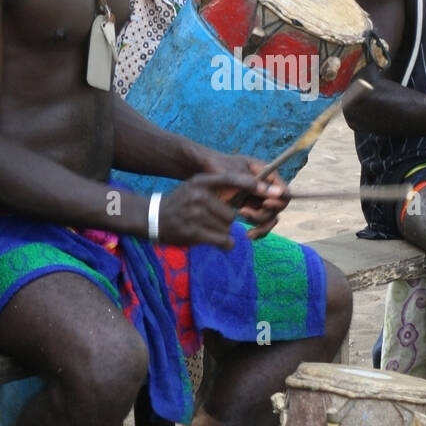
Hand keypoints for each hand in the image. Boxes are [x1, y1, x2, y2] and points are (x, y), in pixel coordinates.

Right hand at [158, 169, 285, 247]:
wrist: (152, 218)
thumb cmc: (179, 203)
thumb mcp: (195, 187)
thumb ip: (218, 188)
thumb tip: (248, 194)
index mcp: (201, 182)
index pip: (232, 180)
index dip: (253, 184)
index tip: (273, 189)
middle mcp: (199, 196)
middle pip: (231, 213)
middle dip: (225, 221)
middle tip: (211, 222)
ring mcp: (196, 214)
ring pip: (227, 227)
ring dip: (222, 233)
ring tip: (205, 230)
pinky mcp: (195, 233)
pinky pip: (224, 240)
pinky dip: (225, 245)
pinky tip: (218, 244)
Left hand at [192, 149, 288, 237]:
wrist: (199, 171)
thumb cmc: (218, 167)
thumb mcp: (236, 175)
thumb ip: (257, 184)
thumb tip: (281, 193)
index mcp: (267, 174)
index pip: (284, 192)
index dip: (278, 201)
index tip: (264, 204)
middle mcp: (265, 186)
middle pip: (277, 208)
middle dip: (264, 215)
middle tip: (244, 213)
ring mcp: (257, 197)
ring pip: (269, 217)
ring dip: (261, 226)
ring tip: (247, 229)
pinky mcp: (249, 206)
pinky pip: (260, 222)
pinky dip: (257, 230)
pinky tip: (248, 234)